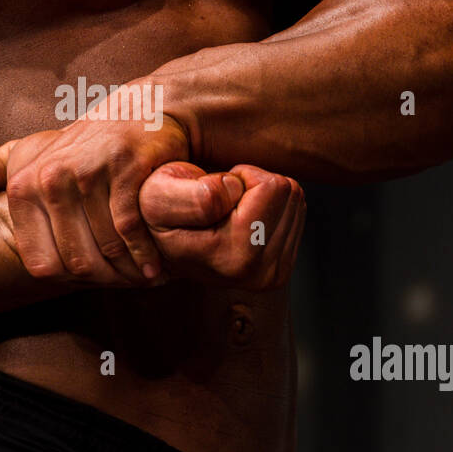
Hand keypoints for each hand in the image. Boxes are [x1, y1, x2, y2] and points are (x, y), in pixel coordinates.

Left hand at [0, 112, 190, 285]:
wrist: (140, 112)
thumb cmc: (78, 145)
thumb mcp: (25, 155)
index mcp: (23, 185)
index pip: (43, 264)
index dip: (71, 278)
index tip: (94, 276)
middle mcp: (51, 178)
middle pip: (77, 261)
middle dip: (105, 279)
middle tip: (126, 281)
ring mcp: (88, 172)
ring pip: (106, 248)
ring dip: (129, 271)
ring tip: (143, 276)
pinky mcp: (126, 168)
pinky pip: (131, 229)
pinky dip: (146, 253)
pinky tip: (157, 265)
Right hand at [139, 162, 304, 290]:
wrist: (157, 241)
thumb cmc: (157, 212)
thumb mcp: (159, 197)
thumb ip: (198, 196)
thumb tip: (238, 195)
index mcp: (234, 258)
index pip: (273, 187)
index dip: (240, 176)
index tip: (210, 194)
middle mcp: (259, 275)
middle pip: (289, 193)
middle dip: (254, 186)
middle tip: (220, 204)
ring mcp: (273, 275)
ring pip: (294, 200)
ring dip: (260, 197)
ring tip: (227, 213)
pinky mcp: (282, 269)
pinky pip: (295, 213)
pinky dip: (268, 209)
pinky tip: (239, 222)